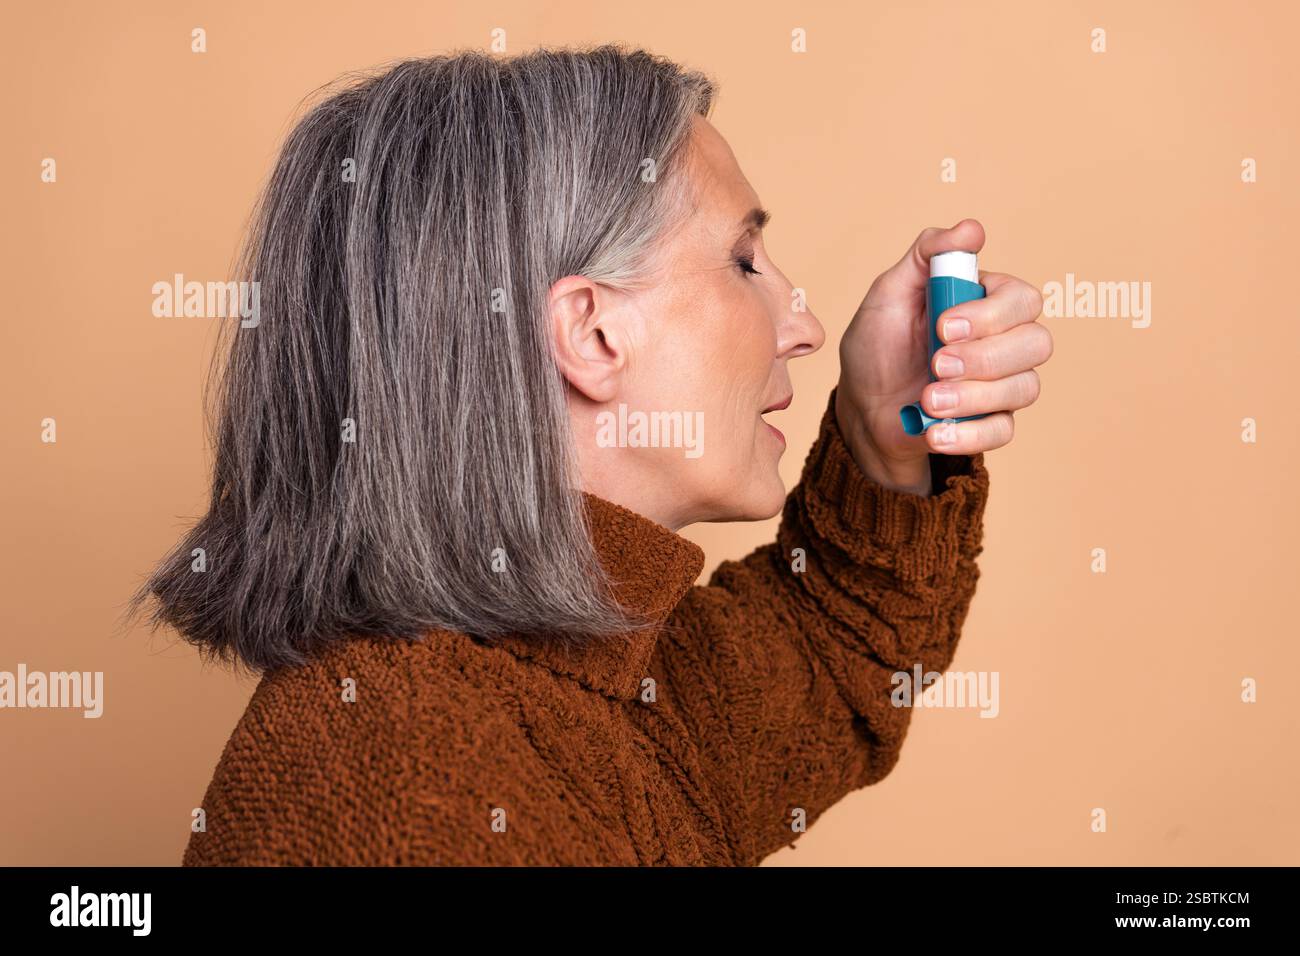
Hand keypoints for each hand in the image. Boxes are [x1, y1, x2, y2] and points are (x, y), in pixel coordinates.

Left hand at [835, 219, 1051, 492]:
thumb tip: (971, 229)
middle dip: (985, 358)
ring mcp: (1002, 384)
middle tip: (935, 364)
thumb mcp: (889, 294)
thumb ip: (927, 256)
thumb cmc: (878, 346)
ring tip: (927, 401)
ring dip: (973, 396)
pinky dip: (968, 434)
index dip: (989, 315)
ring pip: (1024, 388)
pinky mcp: (991, 423)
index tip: (942, 326)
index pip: (1022, 299)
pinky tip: (933, 433)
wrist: (862, 407)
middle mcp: (1005, 341)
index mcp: (987, 302)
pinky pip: (1004, 431)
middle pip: (1036, 343)